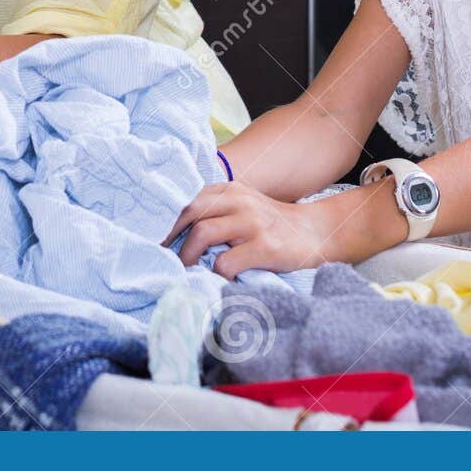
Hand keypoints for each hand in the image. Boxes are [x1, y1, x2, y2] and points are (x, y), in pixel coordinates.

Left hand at [164, 182, 343, 278]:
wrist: (316, 232)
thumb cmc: (271, 223)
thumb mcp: (242, 205)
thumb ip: (214, 210)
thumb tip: (174, 232)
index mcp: (228, 189)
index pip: (186, 199)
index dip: (165, 220)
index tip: (153, 238)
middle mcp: (238, 201)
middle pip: (189, 212)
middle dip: (170, 238)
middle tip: (163, 257)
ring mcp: (252, 223)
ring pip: (202, 233)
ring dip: (187, 256)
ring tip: (186, 271)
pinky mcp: (264, 247)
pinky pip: (227, 262)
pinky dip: (215, 274)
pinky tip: (218, 280)